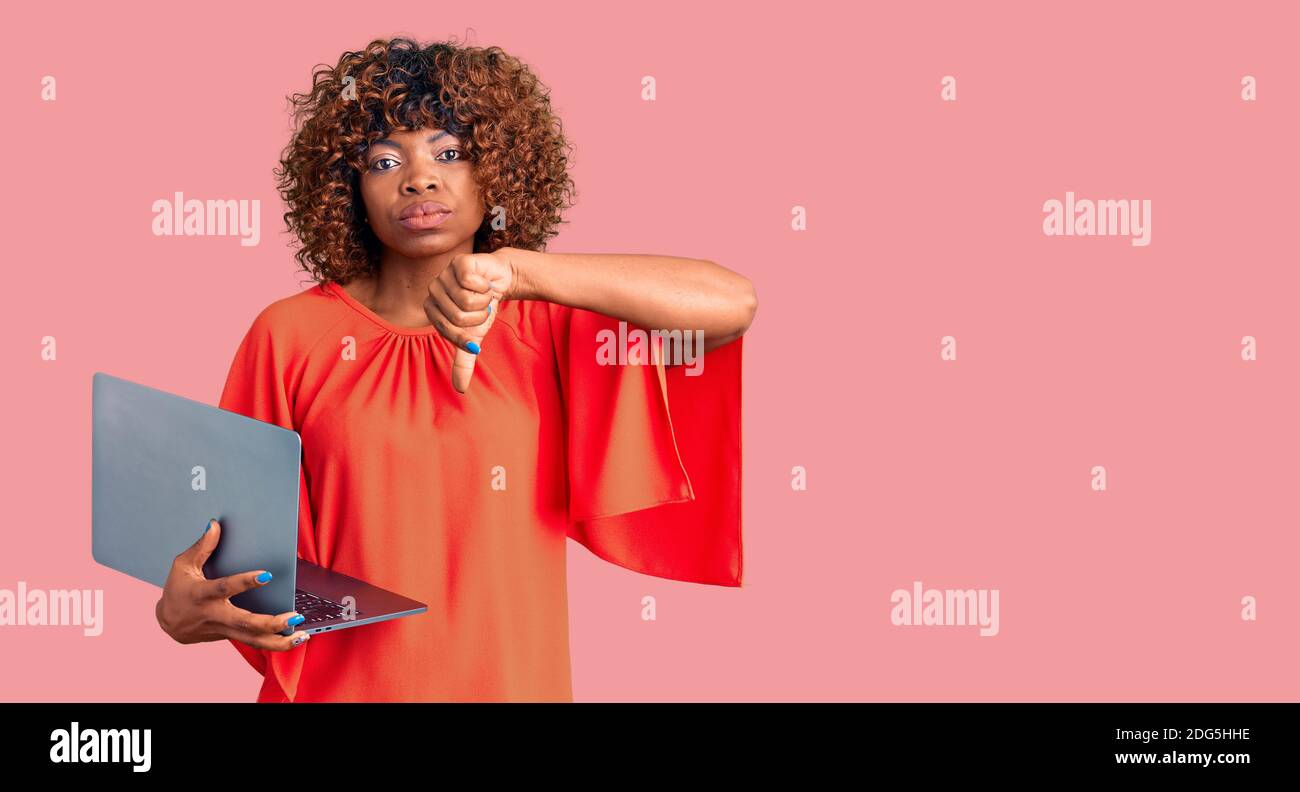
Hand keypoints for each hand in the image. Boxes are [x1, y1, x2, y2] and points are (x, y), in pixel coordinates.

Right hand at [155, 518, 308, 650]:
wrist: (168, 623)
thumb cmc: (177, 590)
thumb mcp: (182, 566)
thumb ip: (201, 546)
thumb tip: (214, 524)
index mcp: (202, 595)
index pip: (225, 588)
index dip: (245, 582)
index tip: (267, 575)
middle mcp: (214, 615)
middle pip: (245, 623)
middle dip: (271, 623)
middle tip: (295, 616)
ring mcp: (223, 629)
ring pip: (253, 641)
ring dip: (279, 641)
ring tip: (302, 635)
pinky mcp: (230, 636)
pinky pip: (253, 642)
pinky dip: (274, 644)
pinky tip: (294, 639)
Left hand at [424, 249, 514, 392]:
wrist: (500, 281)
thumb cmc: (483, 307)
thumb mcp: (475, 336)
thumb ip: (464, 360)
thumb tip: (460, 389)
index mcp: (432, 309)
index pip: (450, 331)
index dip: (469, 331)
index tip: (476, 323)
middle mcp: (434, 290)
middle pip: (458, 317)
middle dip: (479, 316)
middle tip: (482, 306)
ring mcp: (444, 274)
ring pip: (467, 301)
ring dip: (484, 300)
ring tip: (483, 293)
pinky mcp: (459, 262)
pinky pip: (471, 283)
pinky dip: (484, 286)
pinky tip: (483, 281)